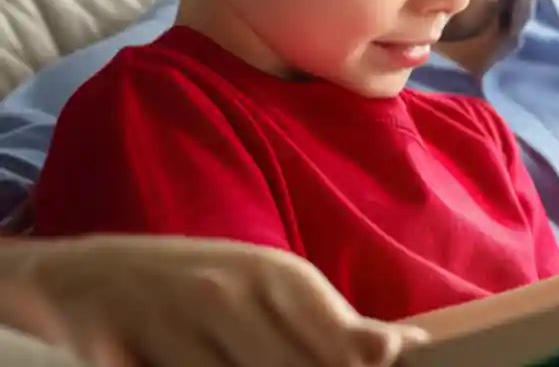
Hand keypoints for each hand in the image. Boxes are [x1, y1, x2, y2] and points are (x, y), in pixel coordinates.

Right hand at [0, 236, 427, 366]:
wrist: (83, 276)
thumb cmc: (196, 287)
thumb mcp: (267, 290)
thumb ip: (331, 324)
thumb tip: (400, 346)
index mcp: (278, 279)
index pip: (344, 348)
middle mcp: (230, 293)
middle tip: (275, 363)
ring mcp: (171, 323)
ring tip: (235, 363)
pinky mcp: (115, 354)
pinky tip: (186, 366)